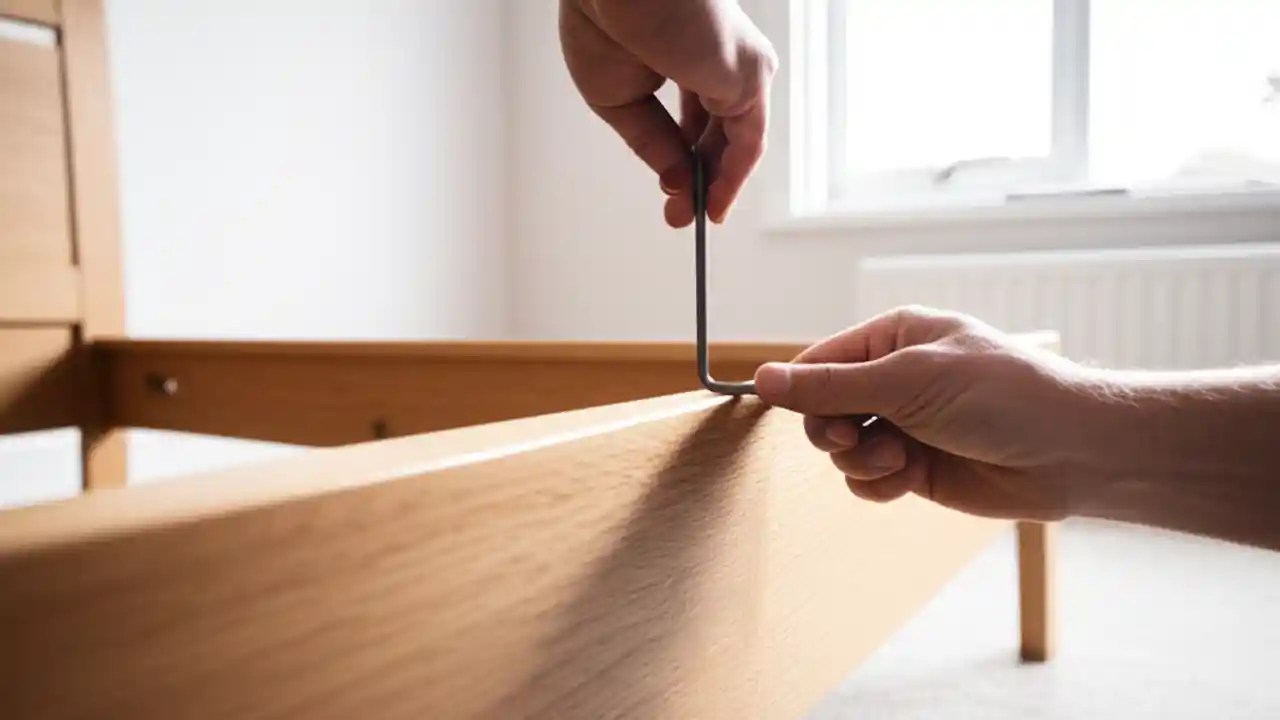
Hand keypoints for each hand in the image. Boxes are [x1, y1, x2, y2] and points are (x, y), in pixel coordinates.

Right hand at [559, 0, 776, 226]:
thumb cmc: (604, 18)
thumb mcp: (620, 99)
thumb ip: (654, 143)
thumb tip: (675, 185)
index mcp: (686, 49)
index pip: (696, 114)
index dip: (681, 156)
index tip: (671, 193)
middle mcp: (718, 55)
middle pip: (718, 129)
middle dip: (699, 176)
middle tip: (680, 215)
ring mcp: (739, 65)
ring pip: (736, 137)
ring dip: (715, 184)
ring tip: (692, 218)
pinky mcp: (751, 76)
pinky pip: (748, 140)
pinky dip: (733, 177)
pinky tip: (713, 204)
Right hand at [754, 307, 1099, 521]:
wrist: (1071, 452)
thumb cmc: (1002, 396)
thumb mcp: (907, 381)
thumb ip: (831, 386)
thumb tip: (763, 379)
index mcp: (894, 339)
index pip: (820, 362)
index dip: (802, 389)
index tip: (797, 410)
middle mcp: (895, 380)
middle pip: (823, 409)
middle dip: (835, 429)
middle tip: (860, 434)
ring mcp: (906, 425)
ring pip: (842, 449)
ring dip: (862, 459)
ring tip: (900, 458)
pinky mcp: (917, 468)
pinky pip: (866, 480)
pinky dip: (878, 484)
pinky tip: (908, 479)